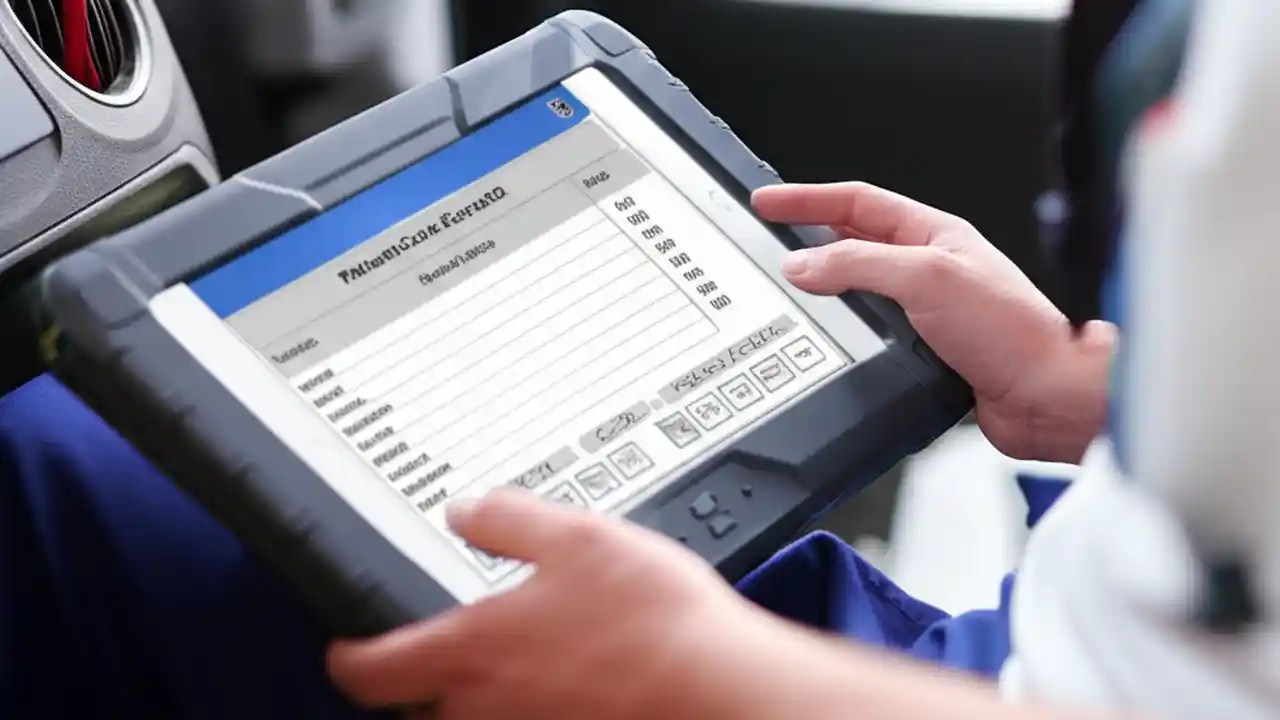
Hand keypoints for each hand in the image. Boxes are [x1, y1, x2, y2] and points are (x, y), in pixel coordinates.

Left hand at [327, 490, 779, 719]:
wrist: (718, 689)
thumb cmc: (652, 622)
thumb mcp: (575, 537)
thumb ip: (505, 520)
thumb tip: (465, 510)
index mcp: (473, 649)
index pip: (370, 670)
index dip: (347, 656)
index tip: (348, 646)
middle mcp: (488, 706)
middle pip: (418, 707)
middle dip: (422, 678)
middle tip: (444, 644)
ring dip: (479, 694)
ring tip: (518, 657)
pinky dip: (532, 705)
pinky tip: (570, 677)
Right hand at [752, 182, 1114, 463]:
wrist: (1048, 397)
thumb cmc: (1013, 331)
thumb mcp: (926, 278)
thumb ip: (858, 265)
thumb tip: (803, 263)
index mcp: (934, 234)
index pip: (856, 203)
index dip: (807, 200)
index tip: (767, 203)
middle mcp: (930, 268)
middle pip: (853, 242)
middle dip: (807, 238)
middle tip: (767, 241)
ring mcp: (928, 310)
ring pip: (859, 290)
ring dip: (824, 289)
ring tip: (788, 288)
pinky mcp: (926, 352)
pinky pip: (871, 334)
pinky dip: (843, 332)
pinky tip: (828, 338)